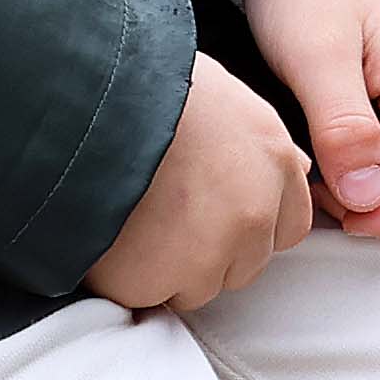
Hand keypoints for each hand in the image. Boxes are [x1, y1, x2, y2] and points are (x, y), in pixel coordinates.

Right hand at [85, 53, 315, 313]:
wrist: (83, 101)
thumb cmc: (146, 83)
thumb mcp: (223, 95)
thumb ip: (260, 145)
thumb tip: (295, 166)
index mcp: (273, 161)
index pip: (290, 227)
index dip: (250, 223)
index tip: (215, 211)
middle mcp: (252, 213)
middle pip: (246, 265)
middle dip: (211, 250)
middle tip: (164, 213)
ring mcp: (207, 254)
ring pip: (198, 287)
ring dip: (169, 268)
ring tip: (134, 220)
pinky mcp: (156, 282)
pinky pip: (147, 296)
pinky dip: (127, 278)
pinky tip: (110, 237)